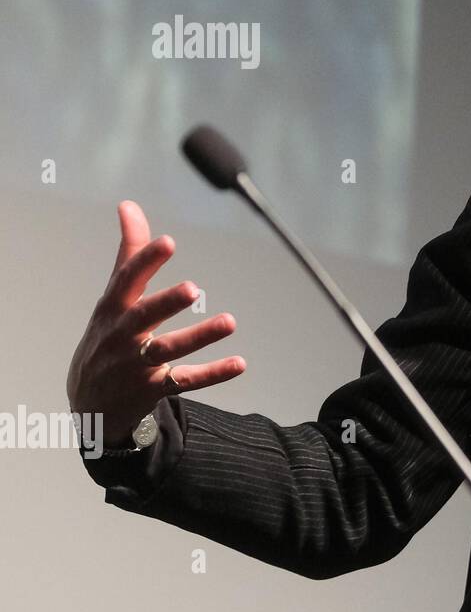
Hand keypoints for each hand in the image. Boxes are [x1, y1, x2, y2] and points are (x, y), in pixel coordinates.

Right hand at [66, 201, 245, 448]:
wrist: (89, 405)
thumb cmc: (107, 337)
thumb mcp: (113, 297)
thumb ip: (129, 253)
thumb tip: (128, 205)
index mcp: (113, 308)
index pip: (127, 280)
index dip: (146, 260)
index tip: (168, 242)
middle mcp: (122, 335)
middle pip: (143, 316)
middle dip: (166, 302)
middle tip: (194, 288)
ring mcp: (136, 365)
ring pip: (167, 350)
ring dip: (198, 336)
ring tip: (230, 322)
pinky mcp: (153, 389)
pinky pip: (185, 381)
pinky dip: (213, 373)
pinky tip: (240, 363)